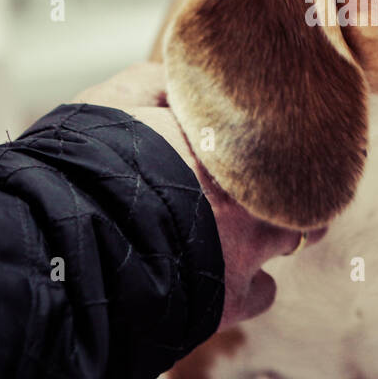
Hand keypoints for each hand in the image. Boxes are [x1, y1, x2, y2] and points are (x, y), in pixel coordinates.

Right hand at [76, 63, 318, 328]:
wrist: (76, 244)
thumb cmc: (89, 164)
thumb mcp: (115, 100)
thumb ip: (157, 84)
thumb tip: (180, 79)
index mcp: (231, 141)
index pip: (280, 129)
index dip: (268, 136)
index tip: (256, 138)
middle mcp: (254, 192)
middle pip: (301, 183)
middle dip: (282, 185)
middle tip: (257, 184)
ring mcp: (250, 247)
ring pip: (295, 236)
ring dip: (274, 231)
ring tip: (245, 230)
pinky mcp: (233, 299)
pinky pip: (265, 292)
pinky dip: (251, 287)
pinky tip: (230, 280)